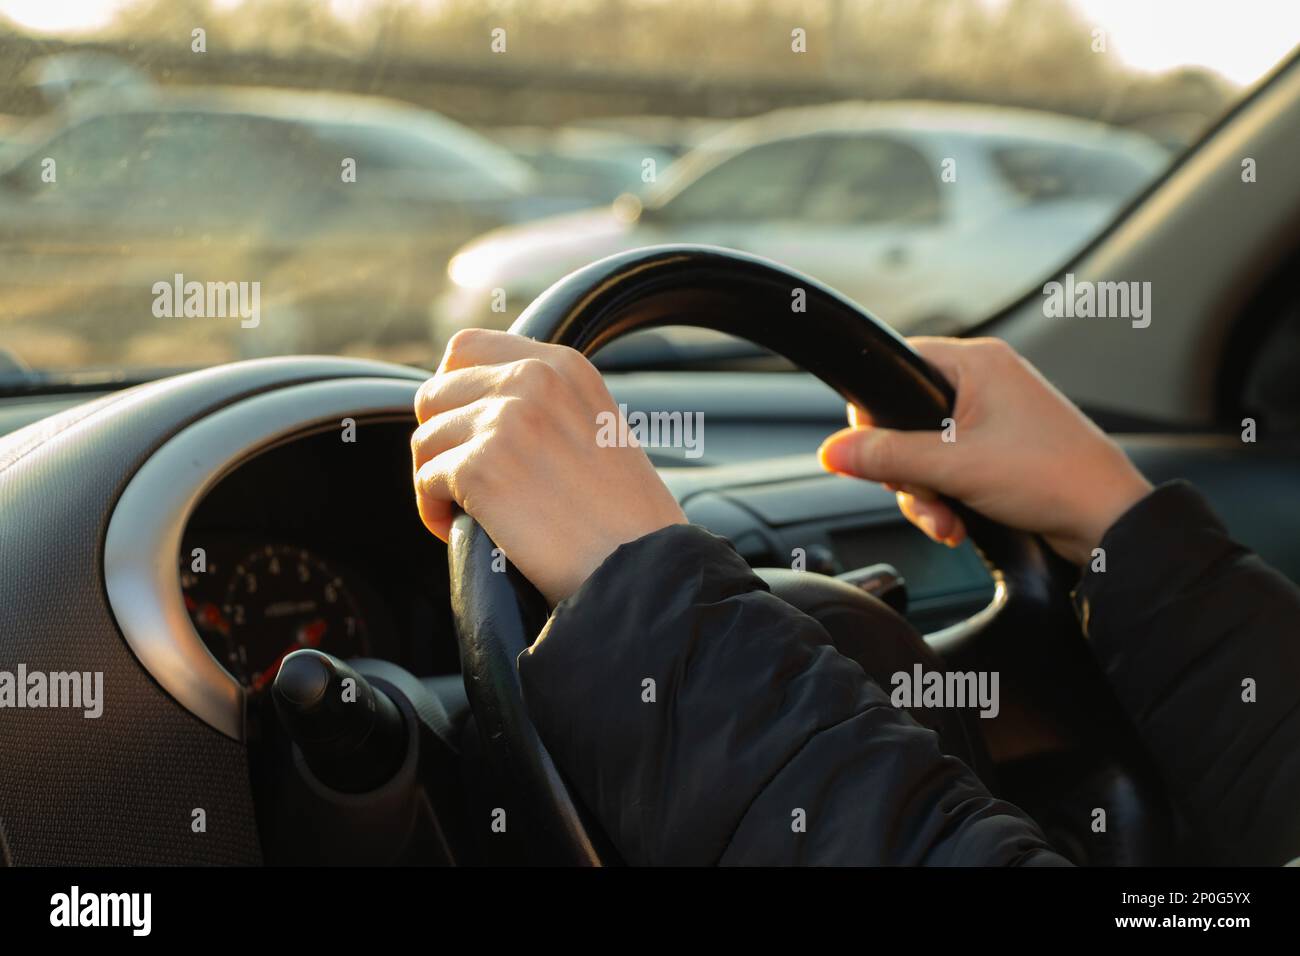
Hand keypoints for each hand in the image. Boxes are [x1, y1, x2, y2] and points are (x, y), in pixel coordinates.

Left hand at [412, 329, 686, 605]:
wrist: (643, 567)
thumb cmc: (626, 518)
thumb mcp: (597, 428)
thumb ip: (546, 405)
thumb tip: (481, 409)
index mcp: (563, 366)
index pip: (466, 350)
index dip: (453, 392)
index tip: (463, 431)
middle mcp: (532, 379)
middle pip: (435, 393)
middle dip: (441, 439)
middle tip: (459, 480)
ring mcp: (504, 420)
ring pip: (425, 440)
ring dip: (435, 479)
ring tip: (464, 511)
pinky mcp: (480, 466)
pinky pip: (425, 481)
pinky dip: (433, 511)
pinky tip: (459, 529)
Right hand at [817, 337, 1151, 565]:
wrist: (1110, 524)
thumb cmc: (1054, 478)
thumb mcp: (954, 468)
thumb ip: (886, 457)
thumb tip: (832, 450)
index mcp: (977, 364)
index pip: (896, 367)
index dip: (874, 413)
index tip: (872, 452)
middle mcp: (984, 384)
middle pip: (904, 420)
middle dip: (905, 471)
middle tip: (922, 493)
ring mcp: (992, 421)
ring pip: (923, 453)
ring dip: (925, 494)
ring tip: (945, 520)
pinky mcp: (999, 454)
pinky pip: (948, 471)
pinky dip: (945, 500)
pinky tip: (957, 525)